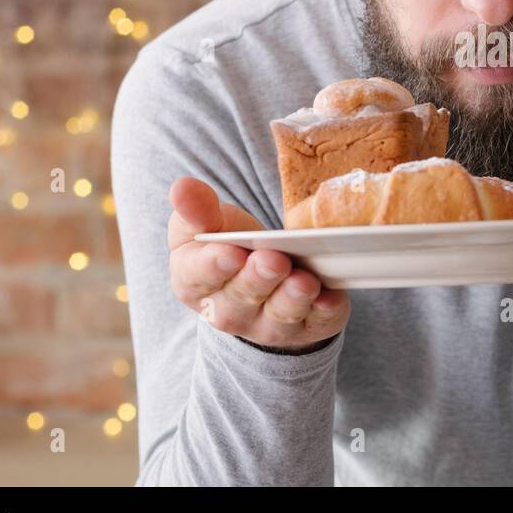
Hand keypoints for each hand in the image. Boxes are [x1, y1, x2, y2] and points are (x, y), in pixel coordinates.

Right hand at [167, 176, 349, 350]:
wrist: (262, 276)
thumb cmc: (228, 245)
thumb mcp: (208, 224)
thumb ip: (196, 208)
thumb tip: (182, 187)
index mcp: (195, 283)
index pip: (199, 277)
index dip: (214, 265)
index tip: (231, 251)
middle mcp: (229, 311)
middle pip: (242, 298)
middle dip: (258, 279)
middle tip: (273, 259)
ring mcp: (269, 324)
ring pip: (280, 316)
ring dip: (292, 299)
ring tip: (304, 280)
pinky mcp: (308, 326)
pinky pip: (318, 322)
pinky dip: (325, 311)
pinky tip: (331, 297)